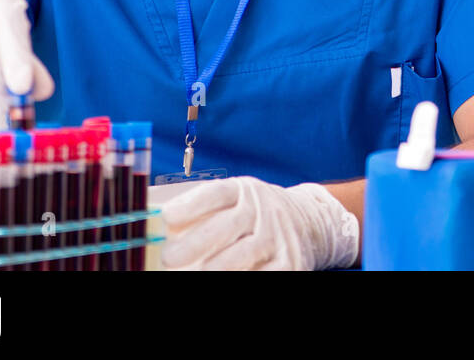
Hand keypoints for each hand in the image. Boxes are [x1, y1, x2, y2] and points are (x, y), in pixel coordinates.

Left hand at [160, 177, 359, 270]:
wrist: (311, 222)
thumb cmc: (258, 215)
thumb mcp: (239, 202)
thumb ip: (207, 213)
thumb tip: (162, 230)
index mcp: (245, 192)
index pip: (217, 194)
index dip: (192, 205)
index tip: (166, 217)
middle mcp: (263, 211)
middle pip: (227, 226)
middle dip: (196, 243)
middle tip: (169, 258)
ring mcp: (277, 237)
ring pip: (245, 254)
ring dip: (218, 267)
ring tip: (200, 274)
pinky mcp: (289, 262)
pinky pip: (265, 274)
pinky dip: (245, 278)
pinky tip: (227, 282)